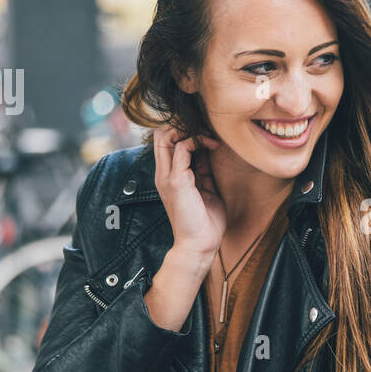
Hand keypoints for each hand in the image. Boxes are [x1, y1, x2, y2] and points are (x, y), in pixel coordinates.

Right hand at [153, 123, 225, 260]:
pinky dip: (196, 141)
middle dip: (184, 126)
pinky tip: (210, 147)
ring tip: (210, 139)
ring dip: (191, 131)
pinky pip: (181, 147)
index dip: (185, 133)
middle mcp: (163, 174)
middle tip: (207, 134)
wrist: (199, 244)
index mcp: (168, 176)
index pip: (166, 142)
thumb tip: (206, 152)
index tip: (208, 138)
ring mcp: (167, 176)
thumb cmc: (204, 221)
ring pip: (165, 135)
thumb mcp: (206, 189)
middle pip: (160, 134)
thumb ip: (202, 170)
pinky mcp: (176, 180)